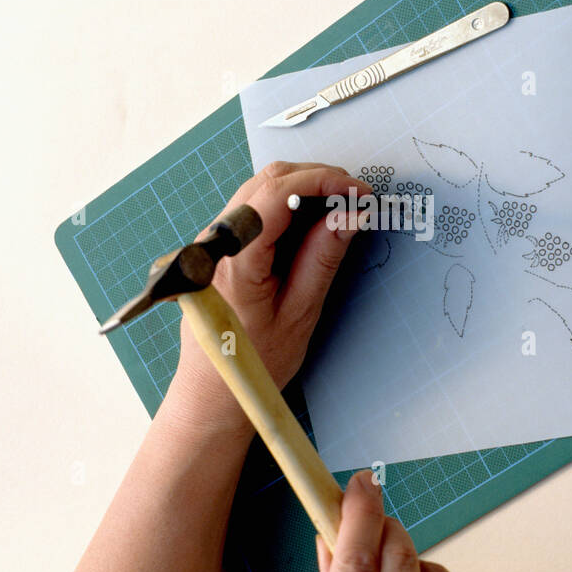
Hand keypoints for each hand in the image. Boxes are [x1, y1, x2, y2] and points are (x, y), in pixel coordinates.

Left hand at [164, 161, 369, 434]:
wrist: (211, 393)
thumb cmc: (254, 363)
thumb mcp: (300, 313)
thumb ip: (323, 258)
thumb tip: (349, 214)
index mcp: (236, 260)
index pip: (277, 194)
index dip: (323, 182)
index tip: (359, 191)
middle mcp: (216, 242)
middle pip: (266, 181)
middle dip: (316, 178)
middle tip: (356, 198)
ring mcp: (213, 241)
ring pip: (259, 190)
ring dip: (302, 189)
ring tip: (340, 207)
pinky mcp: (219, 247)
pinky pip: (253, 209)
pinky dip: (287, 204)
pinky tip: (312, 220)